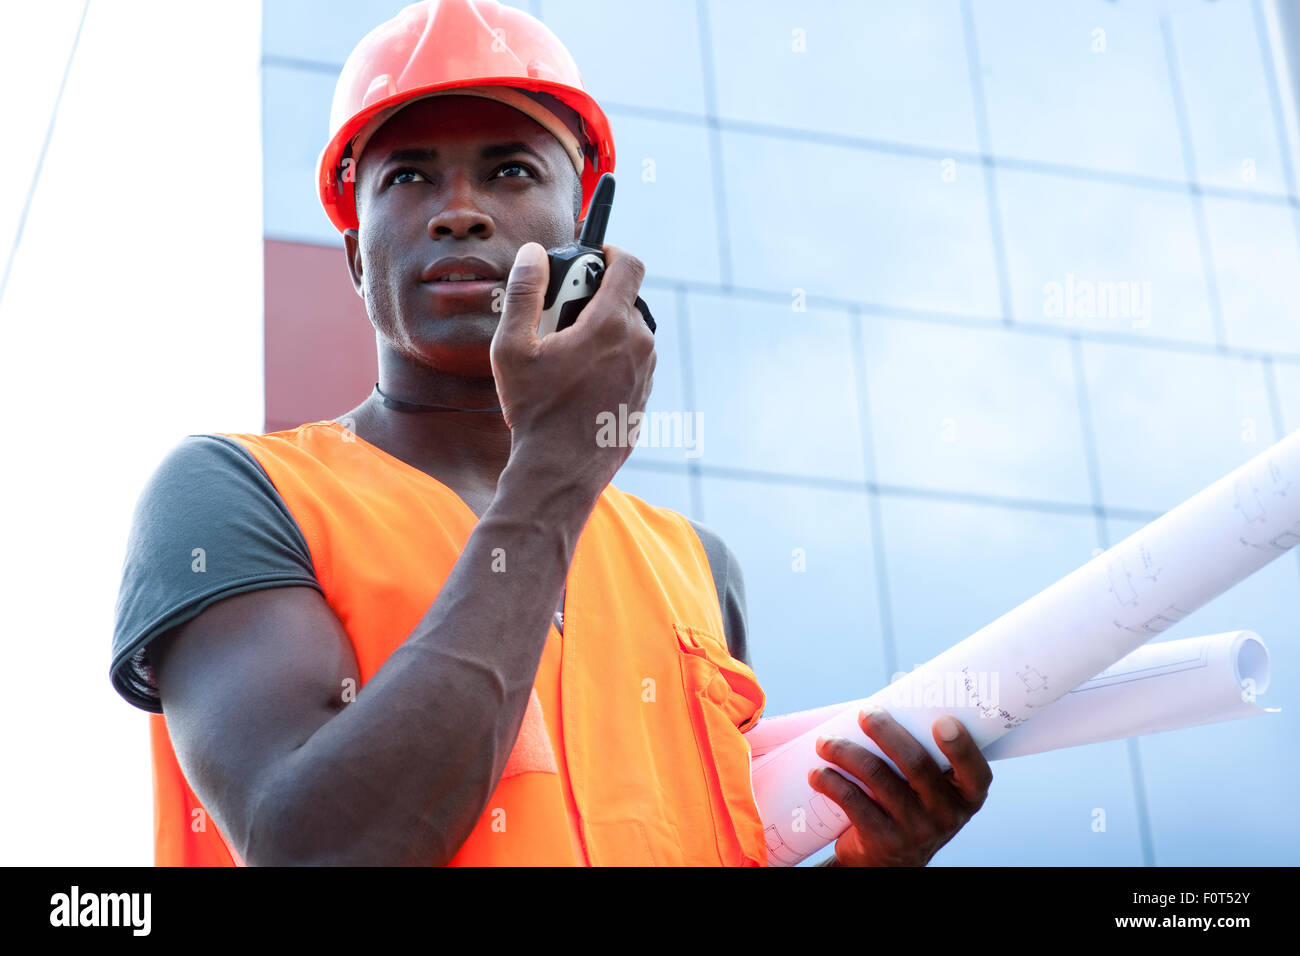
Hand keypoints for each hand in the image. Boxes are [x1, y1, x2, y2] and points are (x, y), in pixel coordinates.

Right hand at [490, 241, 654, 496]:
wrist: (559, 471)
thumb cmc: (535, 411)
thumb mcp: (512, 349)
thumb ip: (523, 293)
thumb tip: (534, 255)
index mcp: (611, 325)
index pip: (629, 265)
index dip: (610, 251)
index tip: (591, 256)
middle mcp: (639, 344)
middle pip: (625, 299)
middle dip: (594, 297)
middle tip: (559, 316)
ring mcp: (646, 373)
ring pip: (629, 332)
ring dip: (602, 330)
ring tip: (565, 354)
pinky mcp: (644, 396)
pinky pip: (631, 362)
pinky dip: (610, 359)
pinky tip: (578, 381)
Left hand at [808, 706, 991, 865]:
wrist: (888, 861)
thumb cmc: (908, 803)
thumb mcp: (927, 786)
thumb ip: (920, 746)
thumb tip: (897, 686)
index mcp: (966, 795)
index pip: (975, 772)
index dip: (961, 747)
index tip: (942, 721)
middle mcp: (946, 815)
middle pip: (916, 764)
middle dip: (885, 731)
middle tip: (863, 714)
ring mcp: (915, 830)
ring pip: (878, 777)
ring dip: (846, 752)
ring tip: (825, 742)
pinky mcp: (883, 841)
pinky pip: (853, 802)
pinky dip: (831, 782)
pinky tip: (818, 773)